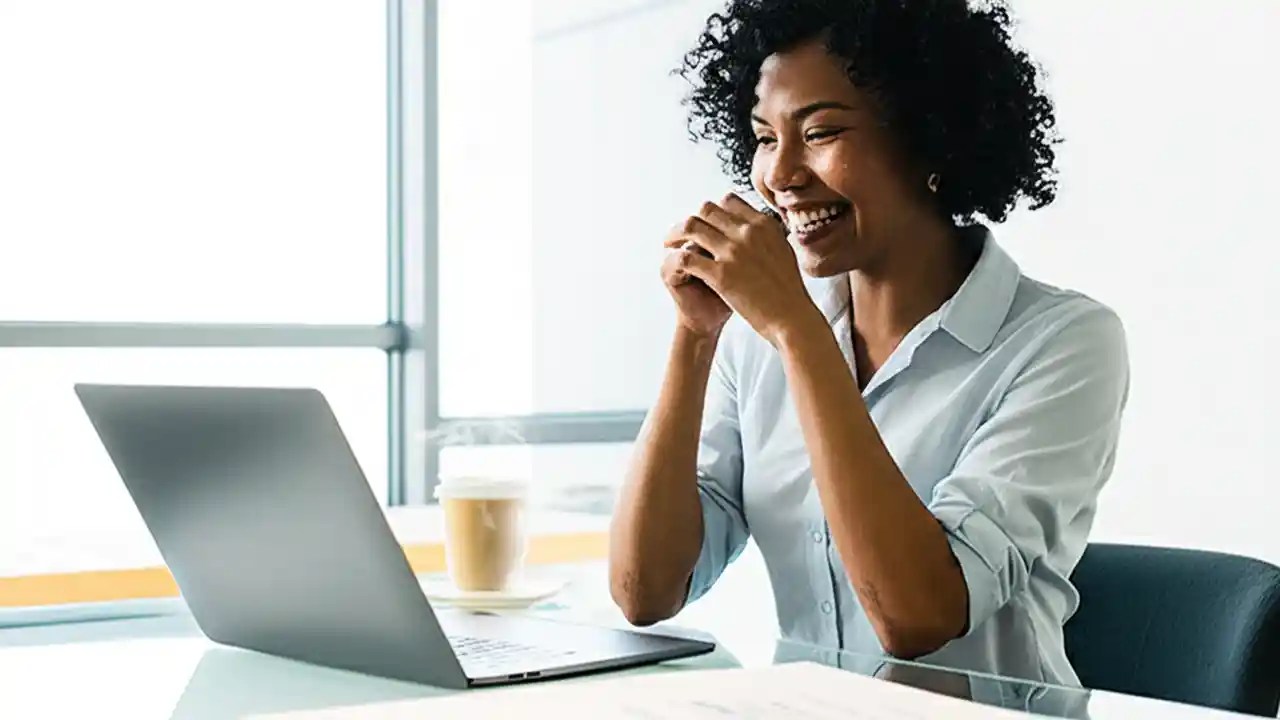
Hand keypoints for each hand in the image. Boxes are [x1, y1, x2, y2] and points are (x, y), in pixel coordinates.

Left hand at [663, 193, 820, 346]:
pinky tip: (676, 267)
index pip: (728, 201)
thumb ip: (767, 236)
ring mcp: (733, 252)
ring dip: (676, 234)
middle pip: (706, 209)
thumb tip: (760, 228)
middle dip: (690, 219)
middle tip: (679, 233)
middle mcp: (747, 232)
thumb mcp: (783, 252)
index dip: (712, 212)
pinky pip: (687, 257)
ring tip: (668, 244)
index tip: (705, 224)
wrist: (791, 317)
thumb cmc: (789, 291)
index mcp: (763, 224)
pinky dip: (677, 259)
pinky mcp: (720, 274)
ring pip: (691, 226)